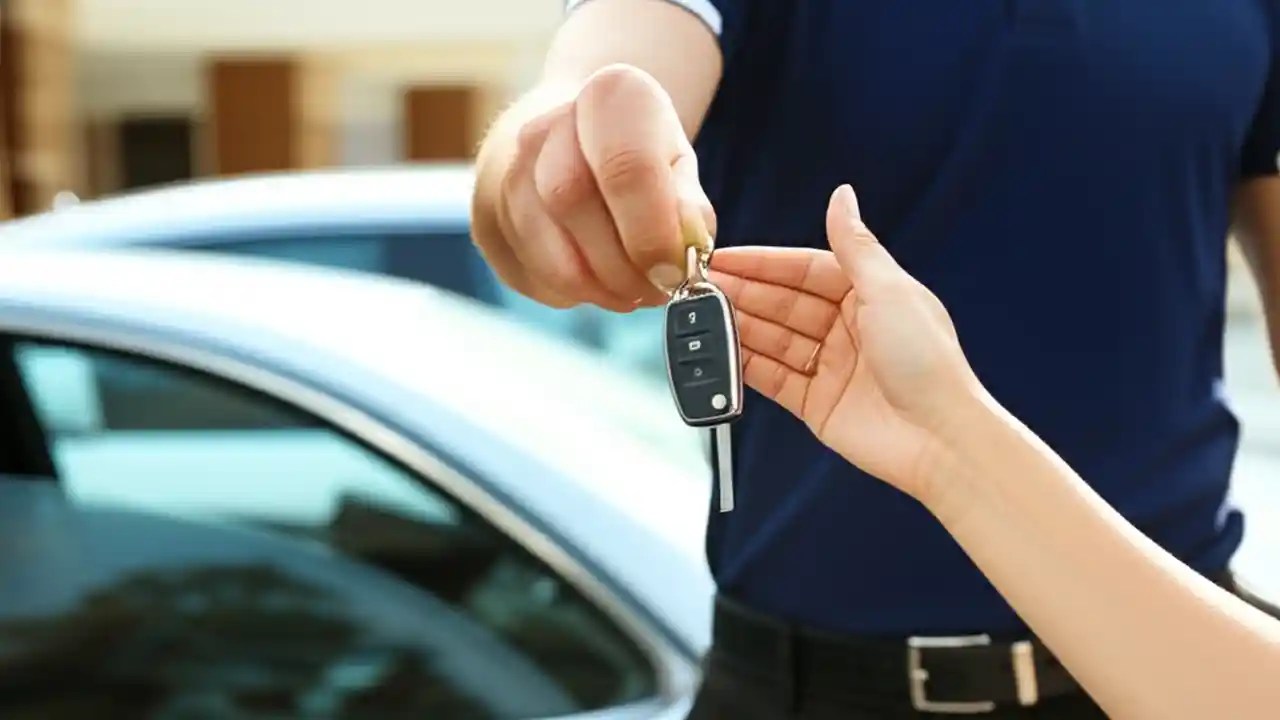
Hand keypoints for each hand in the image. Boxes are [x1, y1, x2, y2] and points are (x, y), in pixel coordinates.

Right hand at [474, 64, 714, 311]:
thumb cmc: (632, 154)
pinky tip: (594, 282)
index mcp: (606, 98)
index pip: (626, 168)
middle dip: (622, 266)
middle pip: (574, 205)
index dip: (653, 234)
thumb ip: (688, 207)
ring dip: (598, 288)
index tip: (674, 271)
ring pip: (547, 250)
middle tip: (654, 288)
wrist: (567, 141)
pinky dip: (570, 293)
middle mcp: (544, 126)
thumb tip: (684, 252)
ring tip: (630, 291)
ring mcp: (505, 172)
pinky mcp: (487, 219)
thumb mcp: (676, 165)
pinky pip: (529, 274)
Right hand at [708, 185, 984, 501]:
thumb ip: (854, 245)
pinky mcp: (818, 404)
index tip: (724, 257)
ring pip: (774, 340)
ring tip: (702, 317)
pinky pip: (773, 379)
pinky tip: (720, 354)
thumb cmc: (927, 361)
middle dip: (744, 294)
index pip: (806, 269)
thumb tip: (842, 195)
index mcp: (870, 295)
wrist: (939, 439)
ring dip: (739, 327)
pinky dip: (745, 367)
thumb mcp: (888, 290)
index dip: (764, 263)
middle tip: (702, 287)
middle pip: (785, 304)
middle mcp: (849, 329)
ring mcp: (832, 367)